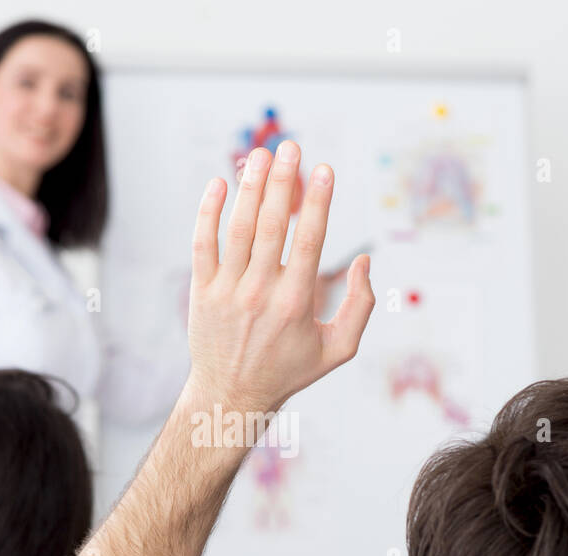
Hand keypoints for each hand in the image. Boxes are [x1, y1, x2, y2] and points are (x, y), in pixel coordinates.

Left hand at [186, 141, 374, 413]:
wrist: (232, 395)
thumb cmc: (289, 369)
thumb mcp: (339, 350)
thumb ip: (360, 306)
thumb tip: (365, 261)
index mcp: (297, 303)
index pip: (310, 240)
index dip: (318, 201)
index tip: (324, 169)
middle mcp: (260, 294)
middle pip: (272, 225)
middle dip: (282, 181)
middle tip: (289, 147)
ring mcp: (227, 292)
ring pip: (238, 229)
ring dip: (249, 187)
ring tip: (258, 154)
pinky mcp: (201, 293)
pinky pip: (202, 244)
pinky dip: (208, 212)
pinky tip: (219, 183)